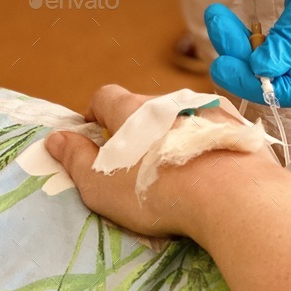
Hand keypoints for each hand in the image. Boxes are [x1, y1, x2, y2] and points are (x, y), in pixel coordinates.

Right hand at [45, 84, 275, 238]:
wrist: (229, 194)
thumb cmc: (155, 191)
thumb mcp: (101, 185)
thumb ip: (76, 159)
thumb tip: (55, 138)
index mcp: (132, 110)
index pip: (105, 96)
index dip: (96, 113)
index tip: (96, 135)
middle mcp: (169, 100)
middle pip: (144, 107)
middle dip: (136, 128)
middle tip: (137, 162)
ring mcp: (205, 109)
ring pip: (180, 116)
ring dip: (172, 134)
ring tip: (176, 169)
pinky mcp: (235, 125)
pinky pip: (211, 129)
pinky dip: (204, 143)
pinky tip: (209, 168)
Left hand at [205, 0, 290, 105]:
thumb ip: (290, 38)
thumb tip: (262, 72)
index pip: (289, 91)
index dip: (252, 83)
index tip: (222, 61)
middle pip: (269, 74)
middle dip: (236, 53)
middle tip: (215, 20)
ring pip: (261, 56)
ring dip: (234, 39)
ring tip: (215, 13)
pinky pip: (262, 40)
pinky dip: (242, 31)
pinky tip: (229, 18)